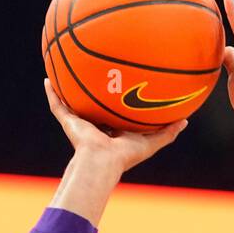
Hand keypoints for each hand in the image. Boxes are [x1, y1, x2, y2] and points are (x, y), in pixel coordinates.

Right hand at [44, 77, 186, 173]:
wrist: (102, 161)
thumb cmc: (126, 155)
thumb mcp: (152, 142)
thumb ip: (168, 132)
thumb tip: (186, 120)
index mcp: (112, 132)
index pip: (114, 114)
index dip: (117, 101)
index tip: (122, 88)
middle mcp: (95, 126)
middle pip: (94, 105)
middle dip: (94, 93)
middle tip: (97, 73)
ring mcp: (80, 124)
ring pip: (73, 103)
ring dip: (69, 90)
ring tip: (66, 71)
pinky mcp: (69, 122)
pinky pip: (57, 104)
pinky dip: (52, 93)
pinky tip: (48, 79)